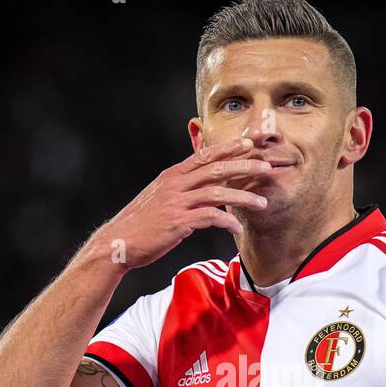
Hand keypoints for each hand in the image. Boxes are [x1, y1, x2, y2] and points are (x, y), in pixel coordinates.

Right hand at [90, 137, 271, 271]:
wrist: (118, 242)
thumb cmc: (142, 224)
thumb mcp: (161, 198)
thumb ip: (183, 189)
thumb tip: (205, 187)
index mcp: (172, 176)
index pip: (204, 155)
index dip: (228, 148)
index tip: (249, 144)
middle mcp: (175, 184)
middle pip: (215, 168)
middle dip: (244, 165)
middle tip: (267, 166)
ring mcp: (176, 202)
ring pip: (217, 192)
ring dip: (243, 196)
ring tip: (262, 203)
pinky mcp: (177, 222)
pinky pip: (209, 218)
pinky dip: (227, 221)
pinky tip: (238, 227)